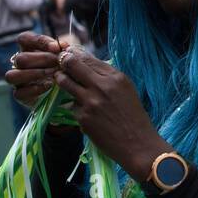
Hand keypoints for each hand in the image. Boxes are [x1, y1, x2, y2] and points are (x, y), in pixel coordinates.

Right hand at [4, 32, 62, 108]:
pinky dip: (35, 89)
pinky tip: (49, 86)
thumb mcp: (66, 56)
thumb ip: (64, 50)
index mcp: (28, 49)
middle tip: (58, 62)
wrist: (68, 89)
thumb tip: (64, 48)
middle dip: (42, 59)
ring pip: (12, 75)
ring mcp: (17, 80)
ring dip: (35, 74)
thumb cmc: (65, 67)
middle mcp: (19, 64)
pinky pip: (19, 93)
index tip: (57, 47)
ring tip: (53, 74)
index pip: (24, 38)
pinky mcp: (20, 95)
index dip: (39, 41)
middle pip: (20, 58)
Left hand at [52, 48, 167, 180]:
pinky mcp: (83, 118)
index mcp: (116, 77)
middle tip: (60, 63)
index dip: (75, 55)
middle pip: (73, 65)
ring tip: (60, 78)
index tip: (68, 55)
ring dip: (61, 79)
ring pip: (65, 83)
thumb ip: (108, 77)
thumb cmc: (133, 116)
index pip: (88, 59)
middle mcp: (102, 86)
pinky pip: (71, 106)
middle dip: (63, 62)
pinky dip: (73, 105)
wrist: (136, 143)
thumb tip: (88, 66)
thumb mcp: (126, 89)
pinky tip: (79, 108)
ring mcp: (90, 102)